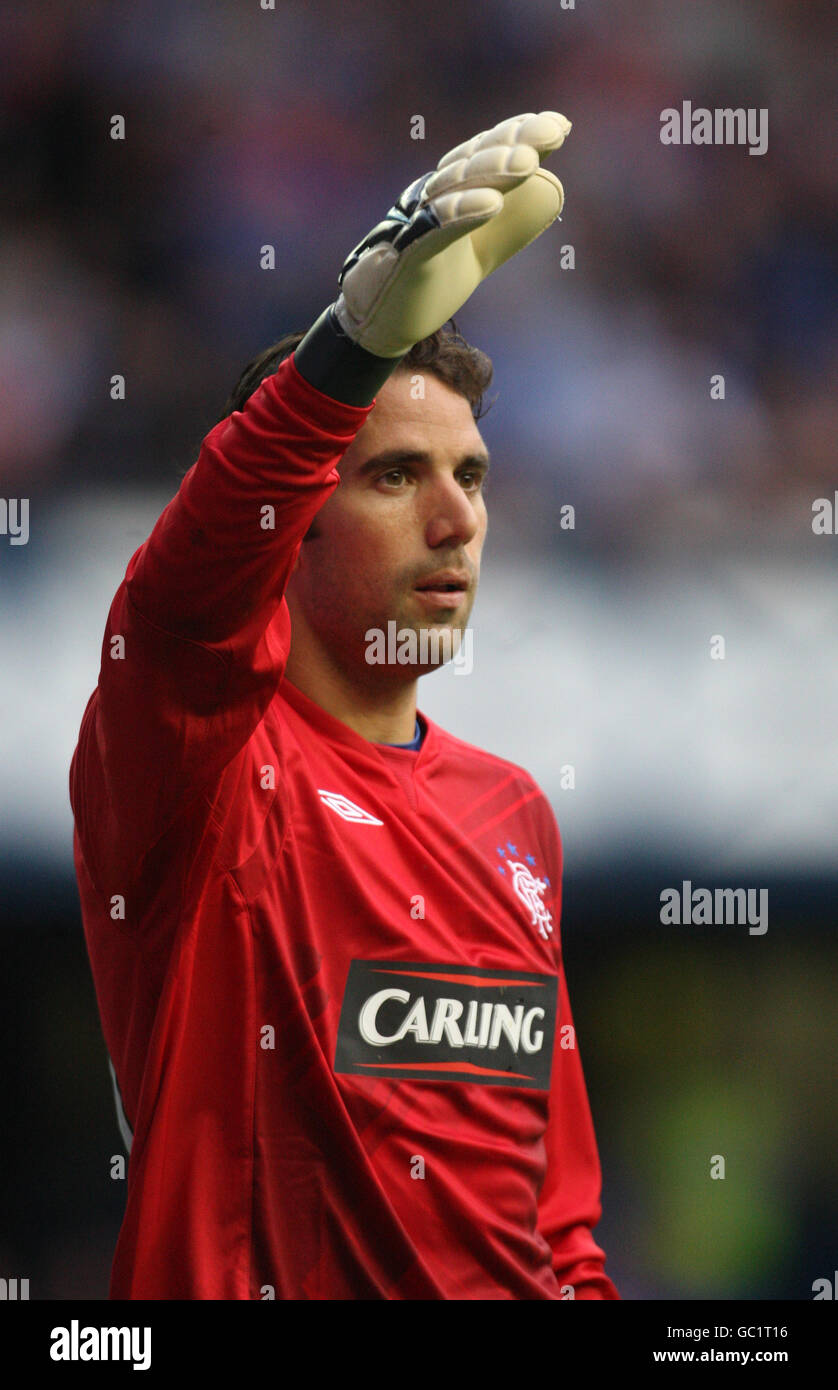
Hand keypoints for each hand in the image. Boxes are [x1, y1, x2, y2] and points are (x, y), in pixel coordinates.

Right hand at [294, 111, 570, 402]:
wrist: (381, 322)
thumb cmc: (430, 279)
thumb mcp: (482, 250)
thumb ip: (514, 223)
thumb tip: (554, 190)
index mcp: (449, 192)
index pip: (485, 153)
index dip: (519, 134)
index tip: (559, 125)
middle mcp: (430, 197)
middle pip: (472, 162)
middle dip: (512, 143)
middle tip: (552, 132)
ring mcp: (416, 224)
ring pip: (454, 189)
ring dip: (492, 172)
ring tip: (528, 161)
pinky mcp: (406, 256)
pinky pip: (433, 230)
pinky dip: (461, 214)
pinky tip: (491, 204)